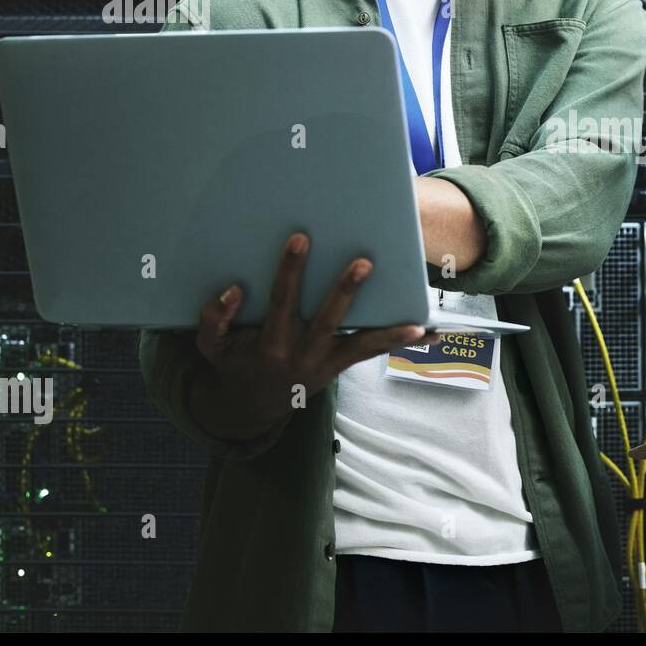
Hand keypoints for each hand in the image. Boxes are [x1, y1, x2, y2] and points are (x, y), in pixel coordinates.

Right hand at [194, 232, 439, 432]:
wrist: (250, 407)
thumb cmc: (234, 364)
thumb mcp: (211, 348)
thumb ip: (215, 319)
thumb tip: (233, 291)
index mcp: (271, 344)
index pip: (282, 300)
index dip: (290, 270)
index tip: (301, 239)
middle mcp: (302, 355)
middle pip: (328, 319)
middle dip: (345, 291)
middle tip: (364, 262)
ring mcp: (325, 364)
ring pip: (361, 345)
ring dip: (390, 333)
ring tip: (419, 323)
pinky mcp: (339, 367)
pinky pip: (372, 354)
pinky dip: (401, 344)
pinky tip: (435, 335)